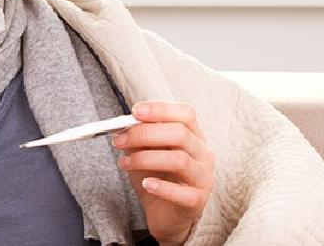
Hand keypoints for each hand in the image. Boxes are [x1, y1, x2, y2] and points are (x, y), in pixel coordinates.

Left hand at [111, 101, 214, 244]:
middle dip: (144, 134)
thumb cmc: (157, 177)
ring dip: (146, 159)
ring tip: (124, 163)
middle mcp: (203, 154)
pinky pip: (182, 193)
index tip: (135, 111)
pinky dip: (161, 187)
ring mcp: (204, 178)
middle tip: (119, 140)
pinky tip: (146, 184)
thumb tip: (123, 125)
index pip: (186, 113)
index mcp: (193, 136)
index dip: (161, 109)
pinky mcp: (197, 201)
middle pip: (180, 134)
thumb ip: (139, 137)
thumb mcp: (145, 152)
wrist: (164, 214)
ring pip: (179, 160)